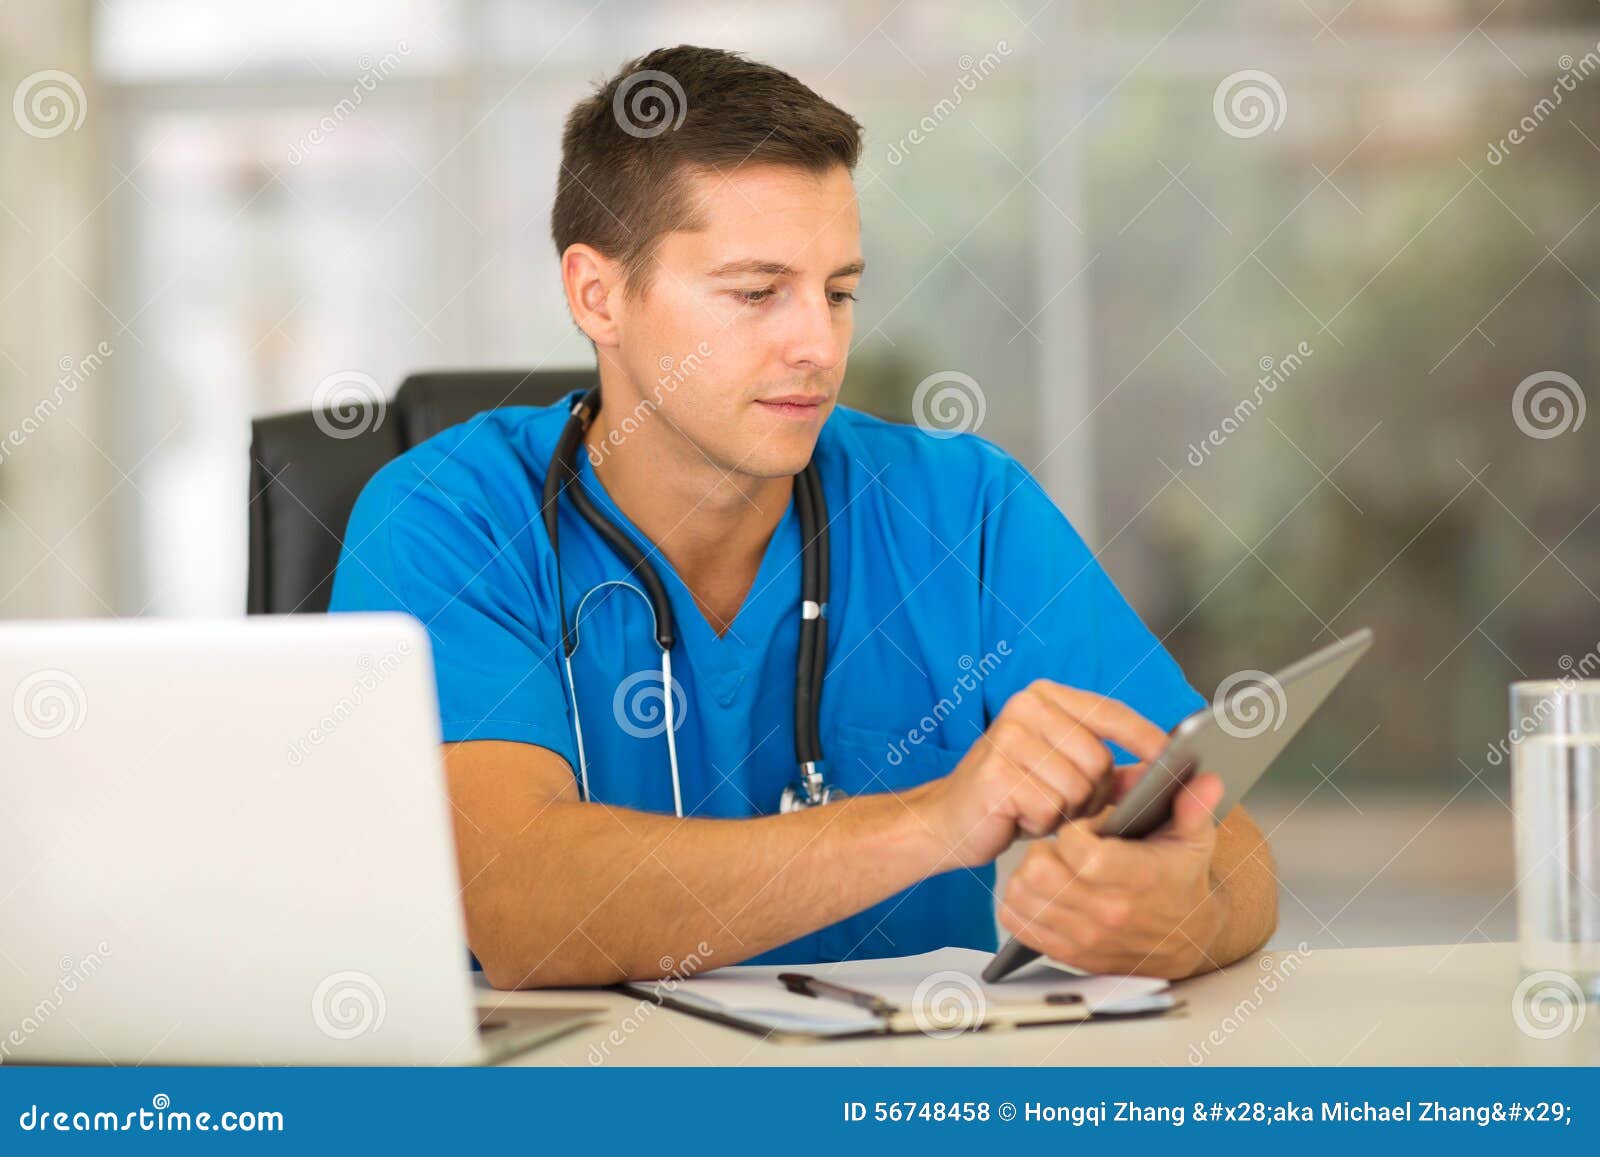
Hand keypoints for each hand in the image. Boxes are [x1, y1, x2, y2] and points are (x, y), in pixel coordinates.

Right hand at [907, 680, 1167, 869]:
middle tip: (1060, 801)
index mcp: (1045, 696)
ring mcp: (1008, 737)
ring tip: (1036, 806)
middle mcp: (1026, 707)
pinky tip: (1018, 816)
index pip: (1111, 712)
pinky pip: (1051, 809)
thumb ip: (1113, 768)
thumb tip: (1167, 768)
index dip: (1146, 738)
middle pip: (1099, 760)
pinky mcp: (997, 772)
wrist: (949, 820)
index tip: (1174, 759)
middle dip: (1091, 795)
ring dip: (1065, 812)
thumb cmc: (1013, 793)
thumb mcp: (1065, 772)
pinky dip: (1040, 823)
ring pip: (1078, 788)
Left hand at [995, 770, 1227, 978]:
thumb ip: (1194, 806)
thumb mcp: (1193, 839)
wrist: (1186, 938)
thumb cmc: (1181, 882)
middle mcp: (1108, 913)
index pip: (1079, 850)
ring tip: (1054, 866)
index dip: (1074, 830)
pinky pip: (1017, 922)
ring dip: (1030, 873)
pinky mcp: (1068, 953)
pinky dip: (1021, 903)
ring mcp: (1085, 937)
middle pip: (1040, 871)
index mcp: (1138, 879)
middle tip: (1063, 847)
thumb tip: (1206, 780)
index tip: (1086, 828)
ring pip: (1023, 895)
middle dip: (1046, 848)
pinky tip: (1043, 890)